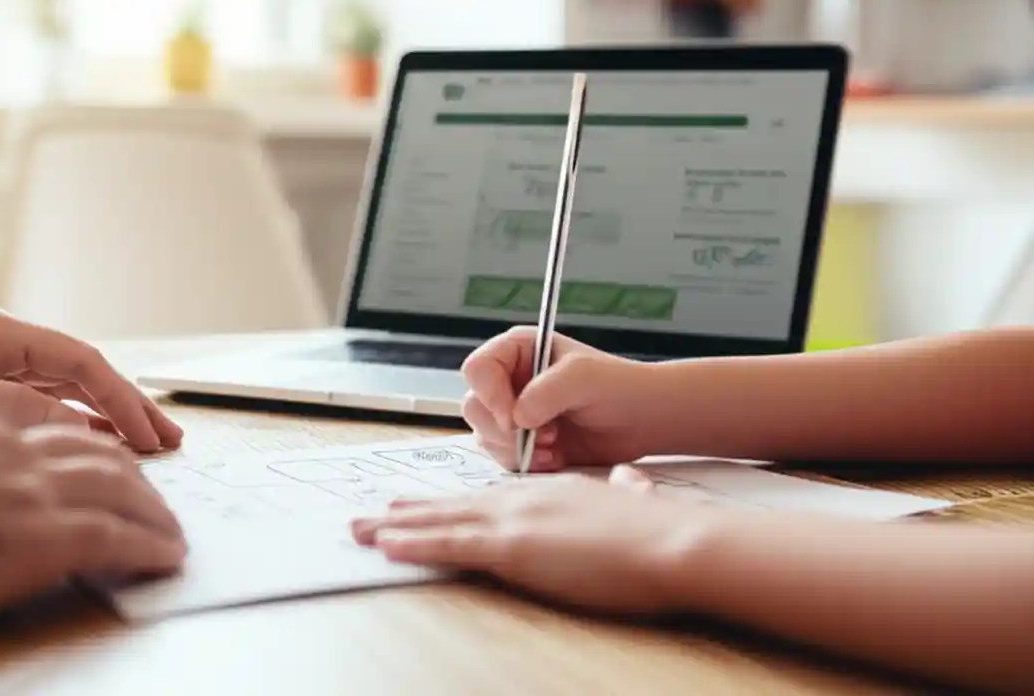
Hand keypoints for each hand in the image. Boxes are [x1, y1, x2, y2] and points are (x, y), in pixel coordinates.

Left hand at [0, 304, 180, 451]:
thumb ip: (20, 413)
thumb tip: (86, 432)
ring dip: (100, 423)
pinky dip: (64, 436)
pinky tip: (79, 456)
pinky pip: (33, 418)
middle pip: (80, 378)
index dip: (123, 397)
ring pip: (60, 398)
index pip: (81, 361)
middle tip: (167, 441)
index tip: (151, 435)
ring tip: (139, 451)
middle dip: (126, 407)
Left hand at [350, 472, 714, 615]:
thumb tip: (633, 485)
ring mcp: (516, 519)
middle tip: (375, 512)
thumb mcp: (639, 503)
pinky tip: (386, 546)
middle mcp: (526, 498)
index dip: (459, 500)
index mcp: (554, 490)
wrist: (672, 539)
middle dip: (413, 510)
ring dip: (398, 526)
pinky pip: (450, 545)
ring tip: (361, 530)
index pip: (494, 495)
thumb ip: (628, 494)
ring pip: (443, 520)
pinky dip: (415, 544)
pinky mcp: (512, 546)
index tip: (435, 502)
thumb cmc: (662, 530)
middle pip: (457, 503)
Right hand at [460, 327, 658, 471]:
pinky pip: (503, 458)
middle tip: (542, 435)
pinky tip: (555, 457)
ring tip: (554, 444)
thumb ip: (546, 392)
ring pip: (485, 436)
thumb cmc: (618, 387)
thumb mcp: (583, 377)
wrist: (643, 420)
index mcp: (517, 351)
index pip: (478, 369)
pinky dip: (526, 463)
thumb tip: (516, 418)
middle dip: (503, 429)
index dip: (490, 395)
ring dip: (516, 448)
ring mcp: (513, 413)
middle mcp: (509, 380)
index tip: (514, 418)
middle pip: (474, 406)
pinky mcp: (523, 443)